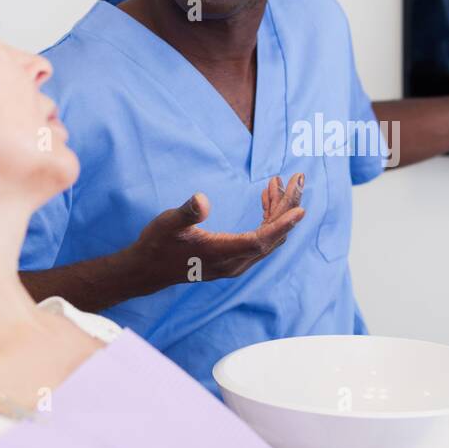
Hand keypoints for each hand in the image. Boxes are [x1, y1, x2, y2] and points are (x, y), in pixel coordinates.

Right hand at [132, 176, 306, 287]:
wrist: (148, 269)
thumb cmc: (157, 244)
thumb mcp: (167, 223)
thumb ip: (186, 213)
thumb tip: (202, 199)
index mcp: (221, 253)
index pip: (260, 240)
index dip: (281, 225)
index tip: (301, 210)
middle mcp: (234, 263)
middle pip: (271, 237)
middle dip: (287, 207)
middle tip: (298, 178)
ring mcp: (236, 263)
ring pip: (269, 238)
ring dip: (278, 211)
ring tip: (279, 182)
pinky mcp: (234, 260)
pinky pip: (260, 239)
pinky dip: (268, 219)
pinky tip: (266, 198)